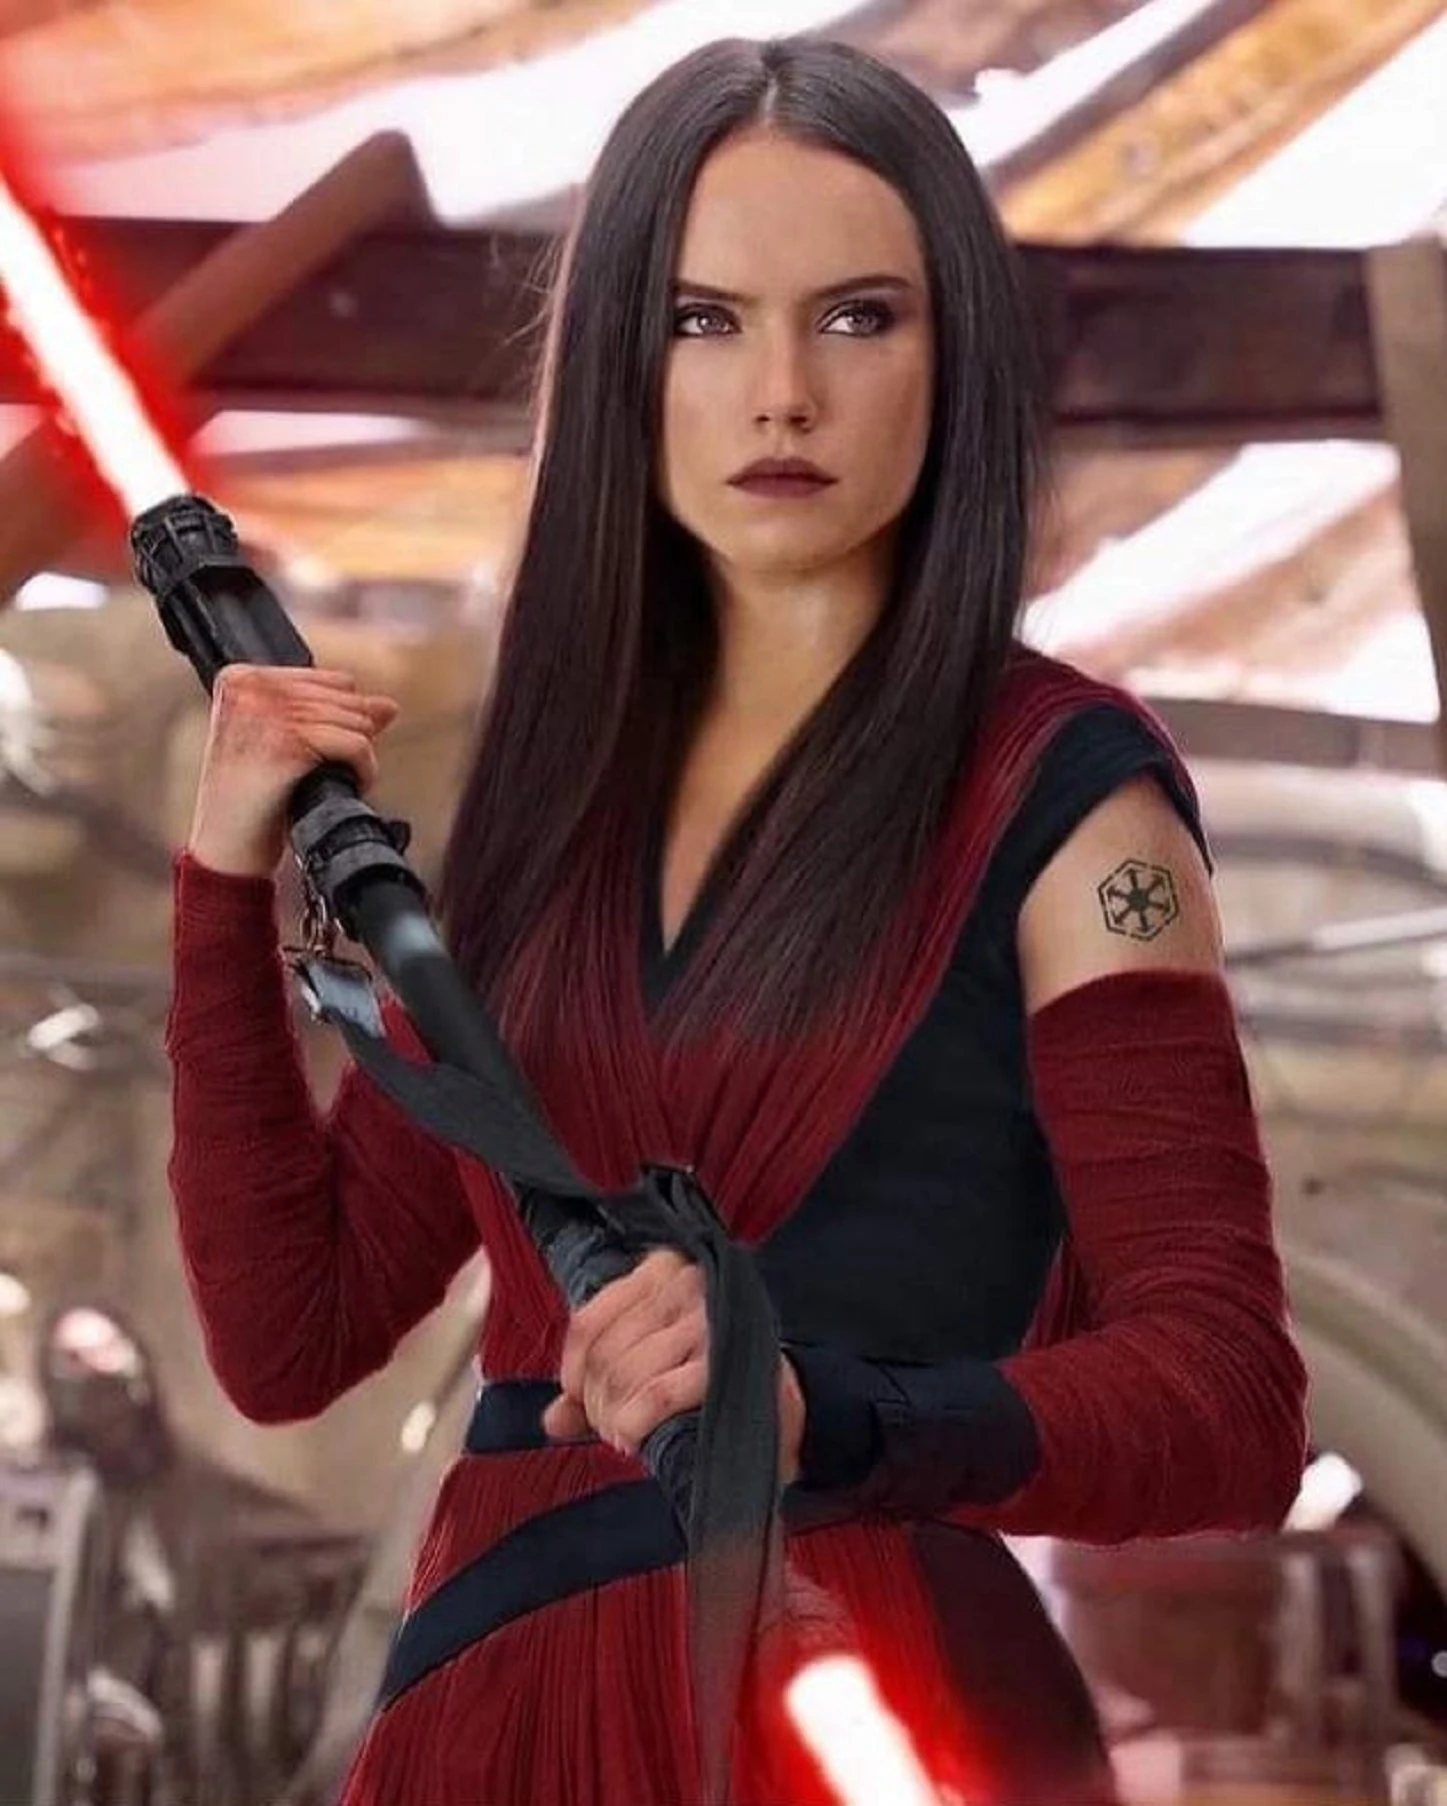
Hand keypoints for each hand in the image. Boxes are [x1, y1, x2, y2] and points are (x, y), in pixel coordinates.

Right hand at [186, 664, 399, 878]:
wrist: (226, 849)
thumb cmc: (251, 801)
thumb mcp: (285, 744)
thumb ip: (329, 715)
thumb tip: (387, 706)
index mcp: (242, 678)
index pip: (328, 679)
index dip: (344, 717)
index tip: (327, 749)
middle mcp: (252, 688)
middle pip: (346, 696)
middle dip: (354, 735)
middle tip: (334, 769)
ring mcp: (268, 712)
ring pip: (356, 720)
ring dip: (361, 756)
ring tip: (339, 780)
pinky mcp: (288, 742)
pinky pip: (356, 744)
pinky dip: (365, 770)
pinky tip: (350, 786)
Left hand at [540, 1247, 806, 1484]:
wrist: (787, 1400)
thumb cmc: (708, 1376)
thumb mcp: (652, 1361)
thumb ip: (599, 1384)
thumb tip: (552, 1418)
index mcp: (663, 1269)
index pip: (589, 1321)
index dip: (571, 1370)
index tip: (576, 1398)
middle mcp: (687, 1283)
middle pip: (604, 1353)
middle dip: (595, 1404)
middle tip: (610, 1429)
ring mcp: (708, 1320)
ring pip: (624, 1374)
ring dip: (613, 1419)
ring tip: (625, 1435)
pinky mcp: (725, 1361)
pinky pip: (657, 1394)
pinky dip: (635, 1423)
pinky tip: (637, 1439)